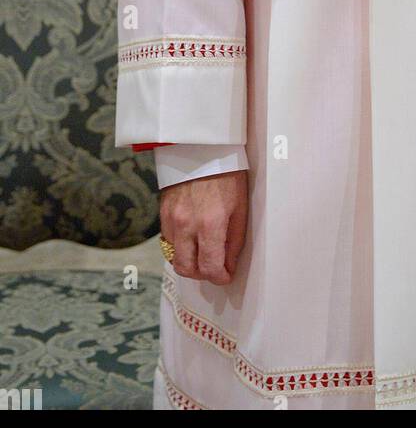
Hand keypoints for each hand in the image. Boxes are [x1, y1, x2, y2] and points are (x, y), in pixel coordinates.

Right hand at [160, 169, 247, 284]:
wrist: (202, 149)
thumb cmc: (227, 175)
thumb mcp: (240, 207)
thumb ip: (235, 240)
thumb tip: (229, 266)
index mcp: (210, 223)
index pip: (209, 267)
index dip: (219, 277)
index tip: (226, 276)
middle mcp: (187, 224)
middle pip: (187, 269)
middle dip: (202, 275)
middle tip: (214, 268)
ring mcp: (172, 219)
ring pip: (174, 257)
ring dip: (189, 262)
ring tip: (203, 253)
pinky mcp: (163, 213)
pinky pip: (168, 242)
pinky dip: (180, 247)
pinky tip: (192, 239)